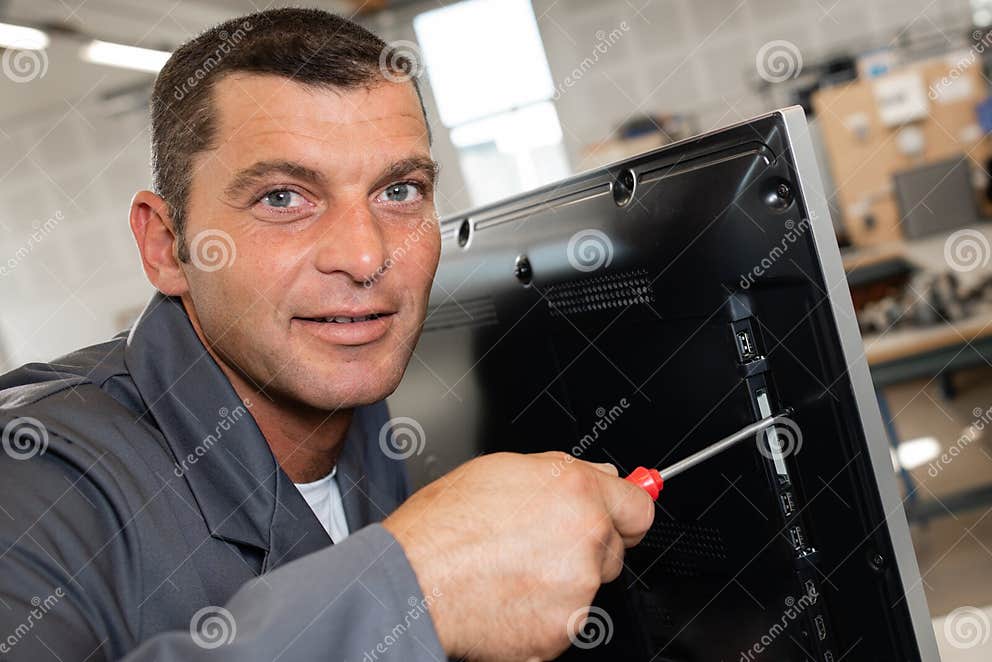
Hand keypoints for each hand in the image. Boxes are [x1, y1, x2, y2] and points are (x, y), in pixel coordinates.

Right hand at [382, 451, 654, 660]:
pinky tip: (506, 596)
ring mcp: (577, 590)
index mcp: (576, 492)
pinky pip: (564, 620)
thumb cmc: (443, 525)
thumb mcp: (500, 469)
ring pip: (587, 586)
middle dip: (586, 547)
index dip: (623, 513)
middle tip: (537, 544)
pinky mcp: (561, 631)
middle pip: (614, 550)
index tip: (618, 519)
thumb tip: (601, 476)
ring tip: (509, 569)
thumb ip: (562, 471)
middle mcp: (586, 539)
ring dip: (561, 582)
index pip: (638, 508)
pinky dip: (542, 614)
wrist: (410, 581)